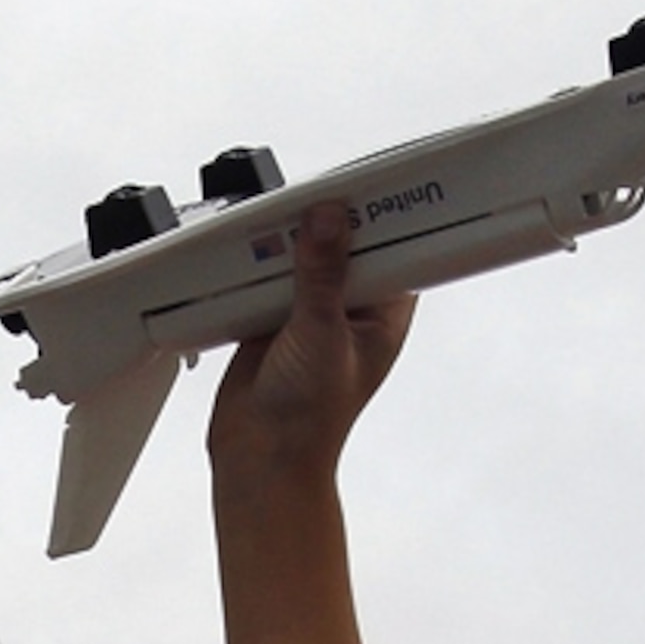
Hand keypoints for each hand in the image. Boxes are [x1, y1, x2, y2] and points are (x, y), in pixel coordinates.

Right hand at [208, 201, 416, 488]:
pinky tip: (248, 253)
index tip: (368, 189)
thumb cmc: (310, 418)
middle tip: (311, 203)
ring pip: (303, 254)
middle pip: (344, 243)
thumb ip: (322, 273)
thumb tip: (328, 219)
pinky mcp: (273, 314)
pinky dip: (255, 263)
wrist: (258, 455)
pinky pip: (266, 273)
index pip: (396, 249)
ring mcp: (311, 309)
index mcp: (384, 314)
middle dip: (325, 223)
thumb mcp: (321, 334)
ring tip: (276, 225)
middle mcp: (351, 308)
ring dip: (285, 243)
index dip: (385, 218)